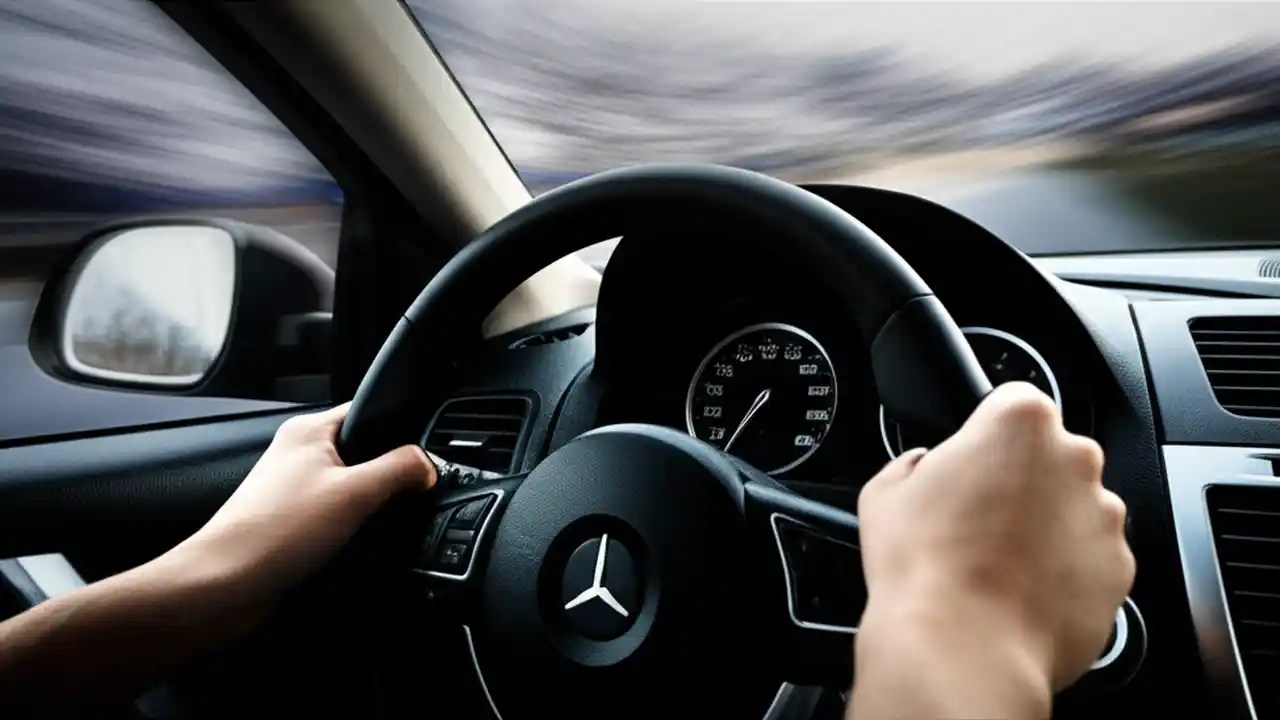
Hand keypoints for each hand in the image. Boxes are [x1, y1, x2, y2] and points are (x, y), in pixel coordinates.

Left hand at [170, 402, 435, 609]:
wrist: (225, 584)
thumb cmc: (276, 532)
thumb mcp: (355, 494)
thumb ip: (400, 470)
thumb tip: (428, 464)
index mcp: (309, 430)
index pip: (369, 411)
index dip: (402, 430)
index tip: (426, 456)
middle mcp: (299, 453)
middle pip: (364, 452)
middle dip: (388, 475)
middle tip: (406, 496)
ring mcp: (293, 488)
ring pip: (351, 487)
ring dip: (370, 505)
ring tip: (377, 523)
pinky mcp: (292, 521)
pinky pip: (337, 514)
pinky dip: (352, 526)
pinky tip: (357, 543)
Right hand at [853, 382, 1133, 712]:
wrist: (961, 648)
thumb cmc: (924, 567)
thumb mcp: (885, 493)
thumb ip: (914, 463)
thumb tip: (922, 468)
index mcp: (1021, 423)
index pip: (1016, 400)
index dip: (989, 432)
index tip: (974, 460)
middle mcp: (1075, 460)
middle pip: (1052, 455)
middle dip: (1023, 480)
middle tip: (978, 519)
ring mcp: (1105, 518)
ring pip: (1075, 508)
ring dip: (1046, 527)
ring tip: (998, 564)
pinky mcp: (1118, 570)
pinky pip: (1092, 560)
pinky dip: (1066, 573)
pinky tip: (1021, 593)